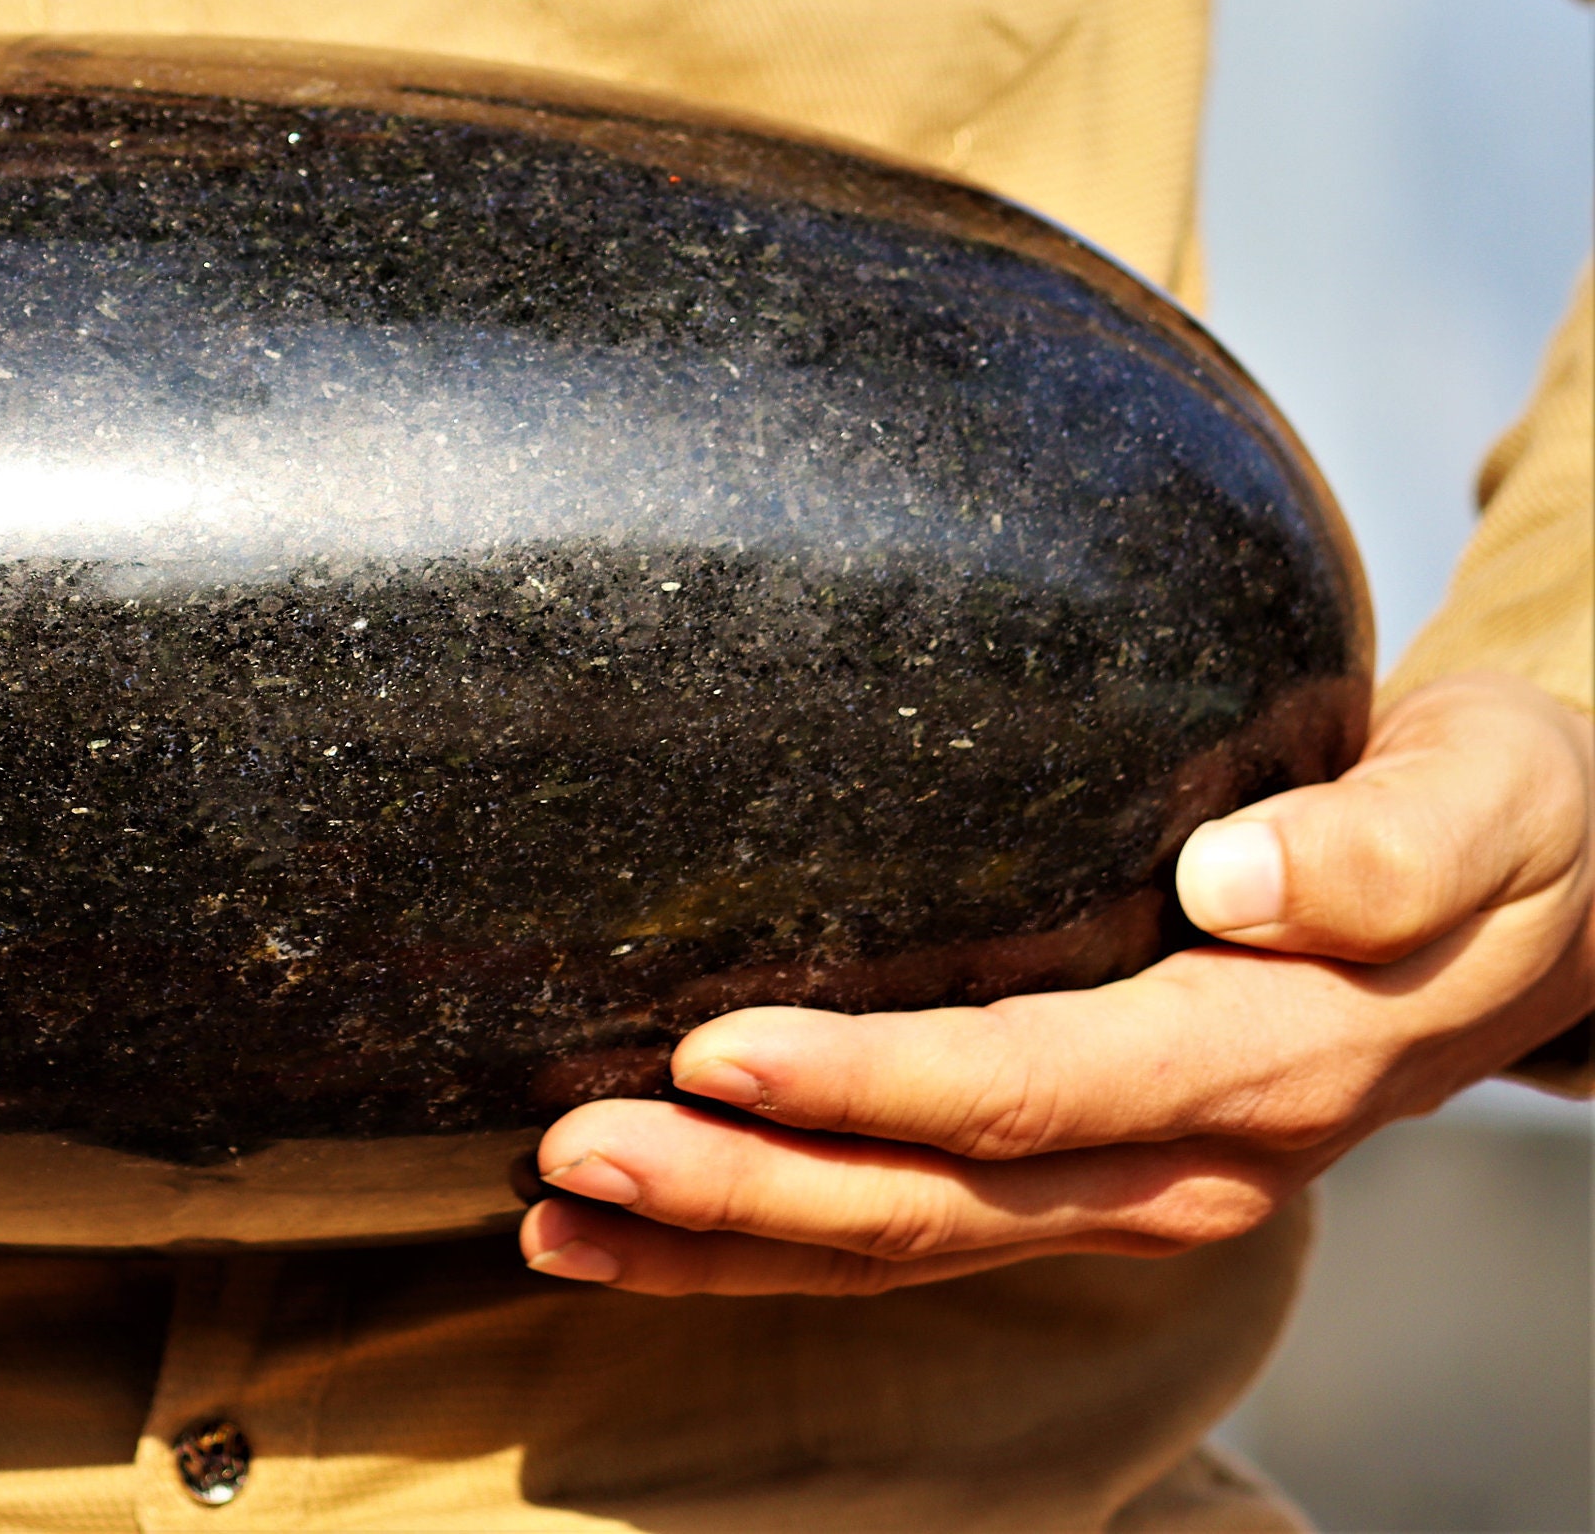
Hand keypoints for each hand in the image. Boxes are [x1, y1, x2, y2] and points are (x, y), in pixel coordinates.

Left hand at [520, 671, 1594, 1294]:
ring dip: (715, 1240)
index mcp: (1260, 1064)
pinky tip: (624, 1232)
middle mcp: (1178, 1160)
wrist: (1552, 912)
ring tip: (551, 1214)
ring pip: (892, 1246)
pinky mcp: (1069, 1178)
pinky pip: (900, 1236)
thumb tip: (1240, 878)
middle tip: (569, 1145)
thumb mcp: (1494, 800)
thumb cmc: (1507, 826)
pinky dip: (756, 1246)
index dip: (873, 1087)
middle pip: (926, 1200)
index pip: (1031, 1091)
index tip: (721, 1050)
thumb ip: (1385, 848)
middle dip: (739, 1189)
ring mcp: (1117, 1190)